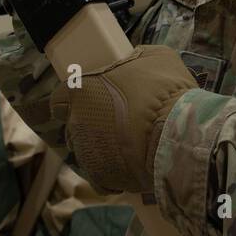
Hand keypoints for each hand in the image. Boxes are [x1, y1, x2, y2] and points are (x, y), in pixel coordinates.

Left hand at [50, 46, 196, 192]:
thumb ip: (136, 58)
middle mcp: (76, 123)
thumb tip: (136, 58)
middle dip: (91, 123)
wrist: (176, 136)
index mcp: (80, 90)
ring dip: (102, 147)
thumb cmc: (163, 92)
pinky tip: (130, 164)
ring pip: (86, 150)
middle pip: (74, 124)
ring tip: (128, 144)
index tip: (89, 99)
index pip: (59, 97)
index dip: (73, 98)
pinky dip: (112, 171)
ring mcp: (86, 153)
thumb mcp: (156, 57)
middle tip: (117, 120)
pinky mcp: (100, 178)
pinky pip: (100, 175)